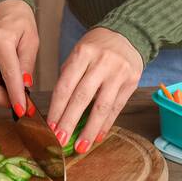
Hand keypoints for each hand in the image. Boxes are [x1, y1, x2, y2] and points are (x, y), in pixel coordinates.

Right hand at [0, 0, 37, 111]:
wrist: (2, 5)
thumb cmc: (20, 21)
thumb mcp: (31, 40)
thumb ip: (27, 65)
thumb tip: (24, 88)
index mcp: (0, 40)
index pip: (8, 76)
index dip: (16, 97)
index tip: (23, 110)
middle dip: (3, 101)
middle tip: (19, 105)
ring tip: (15, 89)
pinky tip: (5, 79)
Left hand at [47, 27, 142, 155]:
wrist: (128, 34)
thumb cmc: (97, 46)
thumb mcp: (79, 52)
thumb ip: (69, 76)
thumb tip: (58, 111)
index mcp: (83, 53)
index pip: (66, 85)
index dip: (57, 108)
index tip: (49, 127)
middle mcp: (101, 62)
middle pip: (82, 97)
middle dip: (69, 122)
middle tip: (60, 141)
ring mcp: (118, 72)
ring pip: (101, 106)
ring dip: (90, 129)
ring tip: (81, 146)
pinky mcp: (132, 81)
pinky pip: (117, 107)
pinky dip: (106, 124)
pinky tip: (98, 136)